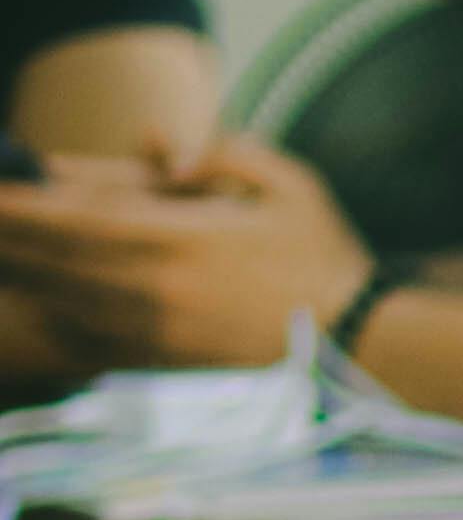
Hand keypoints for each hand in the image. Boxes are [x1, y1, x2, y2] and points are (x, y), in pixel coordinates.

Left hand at [0, 130, 368, 370]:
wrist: (368, 349)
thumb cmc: (331, 262)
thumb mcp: (287, 184)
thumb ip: (223, 154)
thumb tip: (165, 149)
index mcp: (182, 239)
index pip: (79, 214)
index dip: (26, 202)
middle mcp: (160, 290)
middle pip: (60, 259)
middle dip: (12, 238)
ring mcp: (164, 336)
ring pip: (73, 302)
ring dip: (29, 278)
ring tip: (1, 262)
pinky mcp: (178, 369)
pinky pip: (104, 344)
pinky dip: (66, 322)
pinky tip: (45, 307)